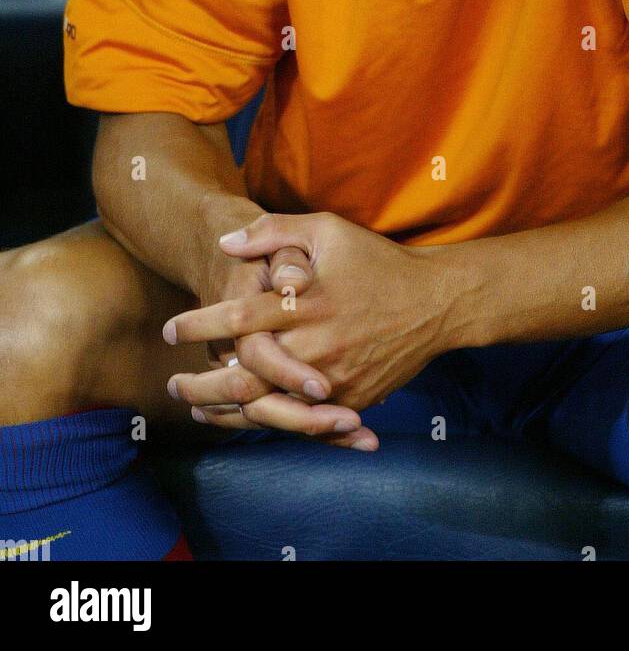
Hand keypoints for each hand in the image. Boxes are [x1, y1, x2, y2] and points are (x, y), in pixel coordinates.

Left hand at [164, 212, 449, 436]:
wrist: (436, 303)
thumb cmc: (377, 261)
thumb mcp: (327, 230)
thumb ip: (274, 231)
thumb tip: (225, 242)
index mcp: (308, 301)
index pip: (239, 317)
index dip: (199, 325)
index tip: (170, 329)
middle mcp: (317, 345)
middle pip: (246, 375)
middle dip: (201, 384)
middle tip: (172, 385)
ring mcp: (335, 379)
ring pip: (269, 406)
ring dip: (226, 411)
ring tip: (196, 410)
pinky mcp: (351, 400)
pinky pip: (302, 419)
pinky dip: (267, 420)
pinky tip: (241, 417)